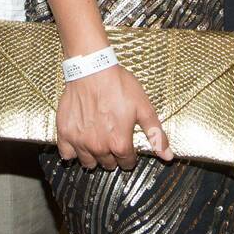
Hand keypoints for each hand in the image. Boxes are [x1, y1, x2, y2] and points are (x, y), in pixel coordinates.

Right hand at [56, 65, 172, 169]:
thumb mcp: (143, 107)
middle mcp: (99, 147)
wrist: (92, 69)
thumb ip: (156, 134)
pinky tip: (79, 141)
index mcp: (120, 143)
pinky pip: (67, 154)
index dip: (130, 156)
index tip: (127, 146)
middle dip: (113, 156)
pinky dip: (72, 152)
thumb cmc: (118, 86)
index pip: (127, 163)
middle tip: (112, 139)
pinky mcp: (65, 133)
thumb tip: (167, 156)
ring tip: (97, 141)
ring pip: (89, 163)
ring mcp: (80, 141)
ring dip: (94, 156)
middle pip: (108, 164)